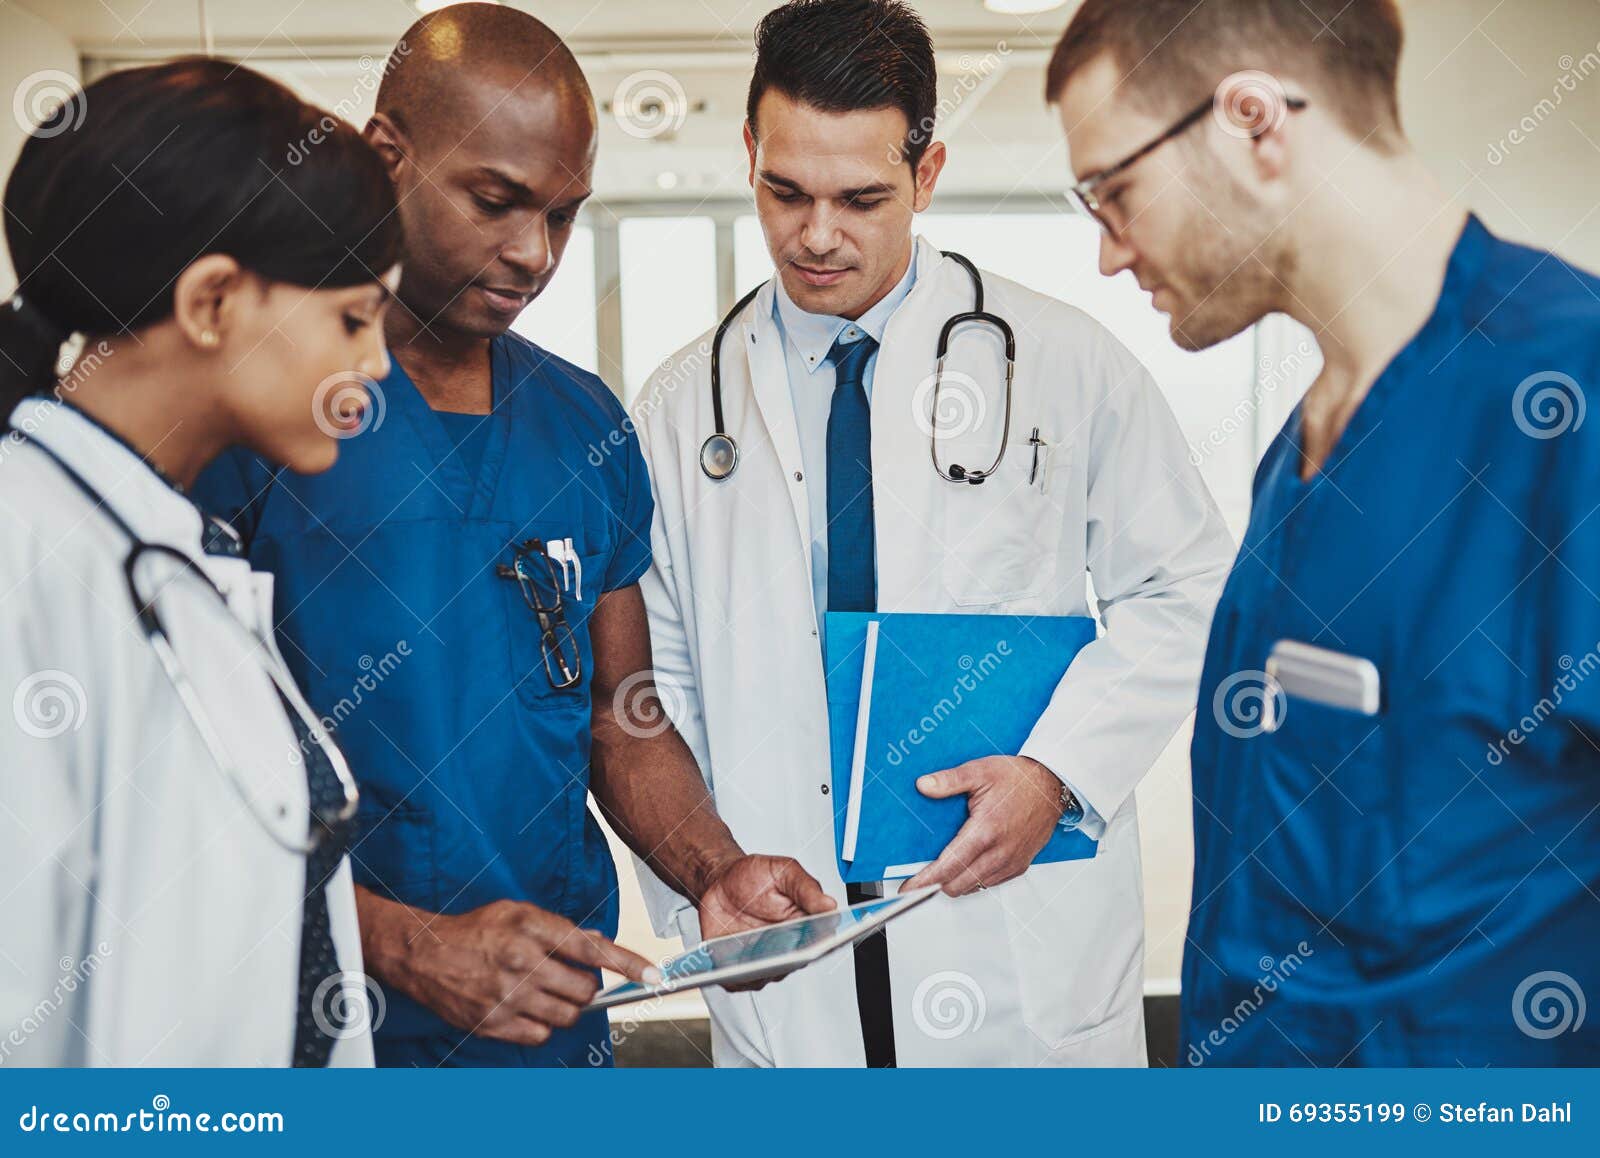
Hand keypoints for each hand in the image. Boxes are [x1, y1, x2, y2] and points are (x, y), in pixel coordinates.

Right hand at [369, 896, 660, 1046]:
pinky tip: (527, 1007)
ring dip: (566, 1007)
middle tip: (573, 979)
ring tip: (545, 991)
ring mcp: (508, 996)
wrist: (425, 954)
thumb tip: (599, 942)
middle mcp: (522, 962)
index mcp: (532, 928)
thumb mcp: (519, 912)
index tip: (653, 975)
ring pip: (567, 1016)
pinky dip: (542, 1025)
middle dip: (587, 987)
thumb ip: (560, 928)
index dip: (628, 963)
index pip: (592, 948)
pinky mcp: (494, 1023)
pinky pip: (540, 1035)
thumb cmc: (476, 930)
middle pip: (585, 990)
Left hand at [696, 854, 836, 990]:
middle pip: (795, 963)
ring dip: (761, 969)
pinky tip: (729, 964)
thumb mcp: (784, 872)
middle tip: (785, 951)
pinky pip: (738, 980)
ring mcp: (764, 959)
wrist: (721, 881)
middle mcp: (788, 947)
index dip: (822, 945)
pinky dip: (734, 975)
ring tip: (754, 959)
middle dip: (790, 959)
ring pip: (767, 975)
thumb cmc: (755, 877)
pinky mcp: (738, 967)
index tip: (819, 942)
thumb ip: (806, 888)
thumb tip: (830, 905)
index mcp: (805, 924)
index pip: (822, 942)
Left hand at [902, 756, 1064, 896]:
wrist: (1051, 785)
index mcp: (986, 831)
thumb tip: (923, 786)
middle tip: (922, 874)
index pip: (948, 866)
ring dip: (955, 882)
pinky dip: (974, 879)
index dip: (925, 881)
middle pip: (958, 885)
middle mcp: (1000, 852)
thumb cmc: (1019, 778)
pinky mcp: (1020, 866)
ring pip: (973, 887)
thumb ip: (949, 781)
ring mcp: (1011, 862)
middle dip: (936, 883)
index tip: (909, 887)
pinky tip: (967, 864)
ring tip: (943, 868)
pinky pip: (990, 883)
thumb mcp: (979, 771)